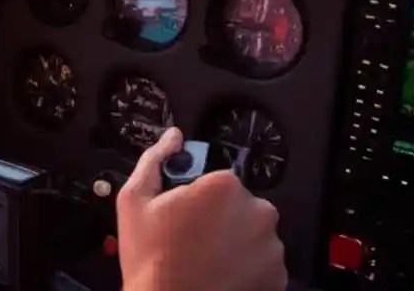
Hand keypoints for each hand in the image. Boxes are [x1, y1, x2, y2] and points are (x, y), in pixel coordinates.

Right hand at [117, 128, 286, 290]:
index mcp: (224, 187)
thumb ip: (155, 160)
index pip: (218, 180)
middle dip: (220, 218)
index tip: (183, 215)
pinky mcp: (278, 277)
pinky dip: (246, 268)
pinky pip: (262, 262)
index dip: (198, 197)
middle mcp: (258, 211)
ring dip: (235, 242)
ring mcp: (272, 247)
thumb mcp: (134, 201)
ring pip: (252, 234)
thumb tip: (174, 136)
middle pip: (239, 206)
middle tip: (191, 240)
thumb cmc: (150, 257)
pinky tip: (220, 276)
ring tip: (205, 261)